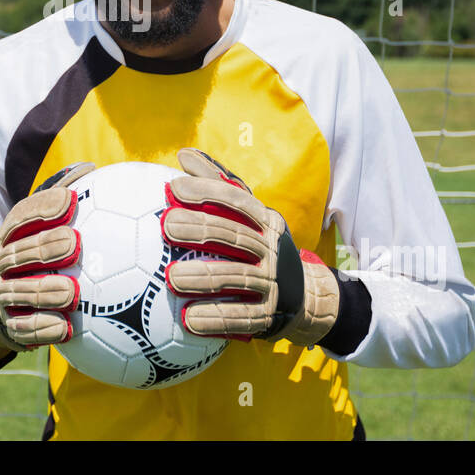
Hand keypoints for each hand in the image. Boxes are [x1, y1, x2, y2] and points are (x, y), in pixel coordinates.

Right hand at [0, 161, 95, 351]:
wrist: (5, 310)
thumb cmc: (36, 257)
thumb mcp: (42, 228)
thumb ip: (62, 198)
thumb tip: (90, 169)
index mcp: (10, 235)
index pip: (21, 216)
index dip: (43, 207)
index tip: (70, 201)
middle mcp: (1, 263)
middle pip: (18, 253)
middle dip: (44, 247)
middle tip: (74, 243)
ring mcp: (3, 295)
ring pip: (19, 292)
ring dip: (45, 291)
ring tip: (72, 291)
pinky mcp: (10, 326)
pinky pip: (24, 329)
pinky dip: (43, 329)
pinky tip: (66, 328)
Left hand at [162, 148, 339, 345]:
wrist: (307, 295)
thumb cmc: (262, 247)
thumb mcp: (250, 215)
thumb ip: (219, 184)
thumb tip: (183, 155)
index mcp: (265, 221)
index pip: (238, 200)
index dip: (207, 191)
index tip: (174, 187)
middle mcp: (272, 249)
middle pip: (235, 236)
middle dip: (200, 230)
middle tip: (166, 226)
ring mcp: (274, 282)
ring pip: (237, 277)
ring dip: (204, 277)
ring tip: (172, 277)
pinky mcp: (271, 315)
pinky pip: (242, 317)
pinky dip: (216, 319)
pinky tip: (188, 319)